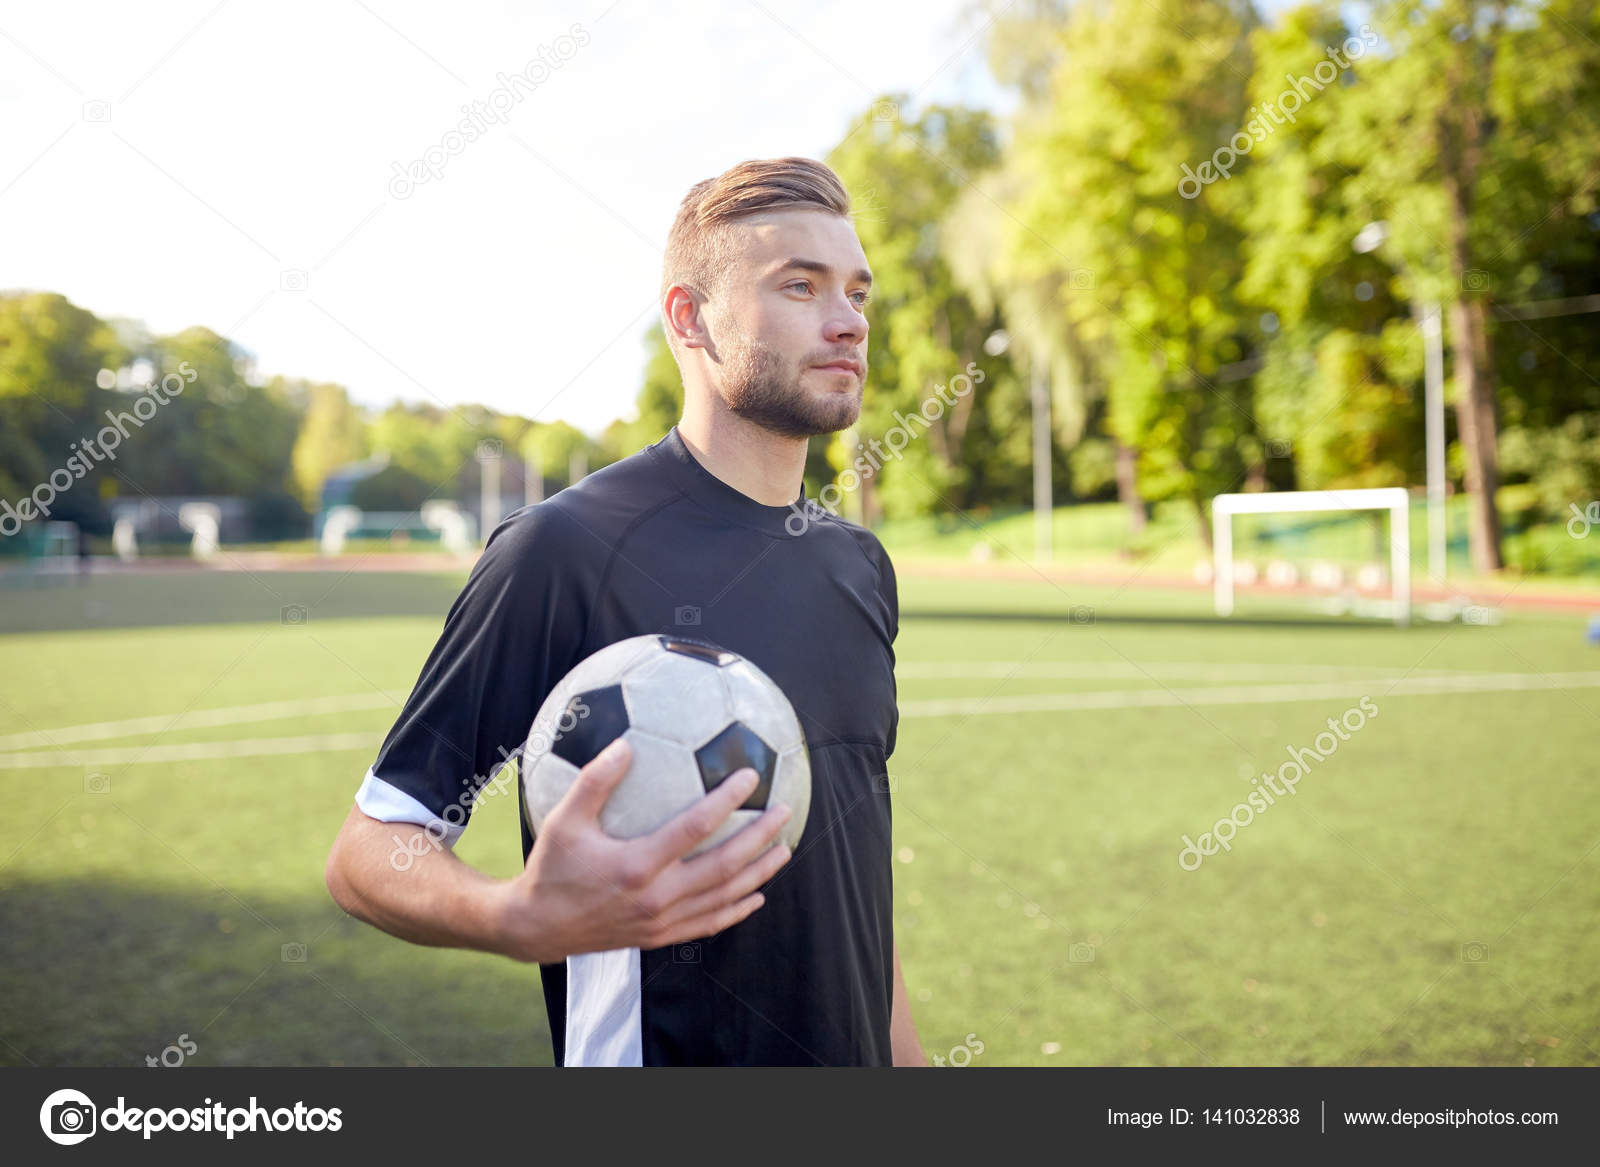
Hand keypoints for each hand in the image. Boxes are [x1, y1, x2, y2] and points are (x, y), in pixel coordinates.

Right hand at [496, 737, 791, 963]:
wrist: (537, 927)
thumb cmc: (551, 867)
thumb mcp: (564, 819)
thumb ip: (595, 781)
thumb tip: (625, 744)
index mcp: (636, 866)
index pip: (694, 829)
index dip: (726, 801)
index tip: (750, 777)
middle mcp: (656, 897)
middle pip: (723, 866)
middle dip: (760, 838)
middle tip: (784, 812)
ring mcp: (661, 922)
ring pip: (723, 897)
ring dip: (758, 873)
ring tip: (784, 850)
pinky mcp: (660, 937)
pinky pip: (708, 923)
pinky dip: (737, 910)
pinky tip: (756, 895)